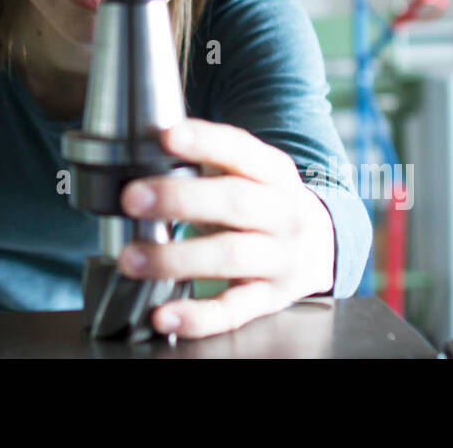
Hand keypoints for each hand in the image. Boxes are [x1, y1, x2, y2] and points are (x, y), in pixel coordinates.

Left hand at [117, 117, 335, 339]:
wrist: (321, 244)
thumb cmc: (262, 200)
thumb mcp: (247, 172)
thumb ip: (206, 161)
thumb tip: (140, 150)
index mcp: (274, 172)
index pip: (241, 150)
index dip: (205, 142)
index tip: (166, 136)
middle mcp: (283, 213)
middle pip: (235, 202)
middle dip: (179, 199)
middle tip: (131, 198)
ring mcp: (280, 258)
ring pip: (231, 256)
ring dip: (176, 258)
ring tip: (131, 258)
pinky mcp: (270, 299)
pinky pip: (233, 310)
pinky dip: (197, 316)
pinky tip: (163, 314)